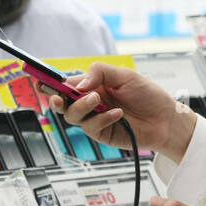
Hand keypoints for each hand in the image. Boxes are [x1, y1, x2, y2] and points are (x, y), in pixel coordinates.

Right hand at [47, 61, 196, 159]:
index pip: (65, 83)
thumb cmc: (147, 95)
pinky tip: (117, 113)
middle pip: (62, 102)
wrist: (166, 118)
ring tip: (98, 99)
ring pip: (73, 116)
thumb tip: (77, 85)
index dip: (49, 82)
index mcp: (91, 85)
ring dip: (82, 107)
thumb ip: (98, 72)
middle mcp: (89, 102)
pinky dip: (101, 118)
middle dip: (56, 99)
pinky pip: (91, 127)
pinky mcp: (102, 133)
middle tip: (60, 96)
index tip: (39, 80)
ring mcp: (94, 119)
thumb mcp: (124, 75)